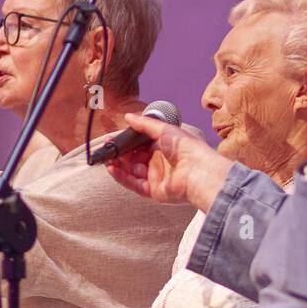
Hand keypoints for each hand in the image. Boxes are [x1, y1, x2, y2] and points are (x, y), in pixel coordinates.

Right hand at [104, 113, 232, 212]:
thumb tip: (128, 116)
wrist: (199, 170)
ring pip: (131, 172)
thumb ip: (144, 124)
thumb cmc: (187, 147)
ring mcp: (157, 177)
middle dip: (120, 154)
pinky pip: (134, 184)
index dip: (125, 142)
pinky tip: (112, 169)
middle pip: (134, 158)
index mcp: (164, 146)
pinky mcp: (154, 191)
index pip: (139, 144)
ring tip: (107, 159)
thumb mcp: (164, 129)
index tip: (112, 139)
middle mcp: (160, 161)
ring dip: (118, 165)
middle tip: (107, 149)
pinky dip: (122, 177)